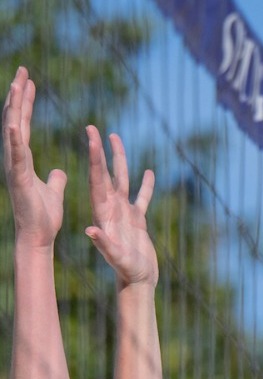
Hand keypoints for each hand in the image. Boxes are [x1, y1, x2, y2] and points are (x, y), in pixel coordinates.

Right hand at [4, 68, 66, 248]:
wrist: (39, 236)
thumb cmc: (44, 215)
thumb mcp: (52, 190)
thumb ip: (54, 178)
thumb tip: (59, 170)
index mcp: (24, 158)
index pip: (24, 123)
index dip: (25, 102)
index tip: (29, 80)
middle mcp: (15, 158)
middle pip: (16, 119)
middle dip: (18, 94)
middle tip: (22, 70)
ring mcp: (14, 166)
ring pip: (14, 130)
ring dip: (15, 107)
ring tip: (17, 83)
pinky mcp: (19, 177)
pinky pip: (17, 155)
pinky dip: (15, 138)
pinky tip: (14, 122)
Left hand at [83, 125, 154, 286]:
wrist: (137, 281)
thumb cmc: (127, 271)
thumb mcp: (115, 257)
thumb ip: (104, 243)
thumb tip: (90, 230)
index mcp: (103, 213)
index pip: (98, 179)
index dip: (95, 158)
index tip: (91, 137)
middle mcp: (111, 209)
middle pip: (106, 174)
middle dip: (100, 152)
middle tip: (94, 129)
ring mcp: (124, 213)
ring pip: (122, 180)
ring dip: (119, 160)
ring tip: (115, 138)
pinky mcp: (137, 220)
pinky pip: (142, 198)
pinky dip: (145, 185)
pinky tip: (148, 172)